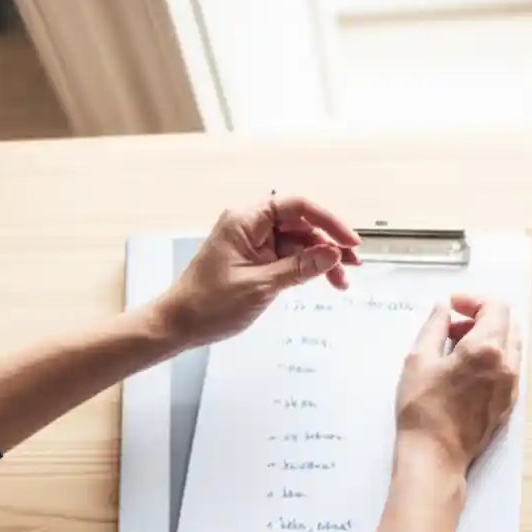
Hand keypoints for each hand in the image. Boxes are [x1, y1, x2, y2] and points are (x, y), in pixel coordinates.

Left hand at [157, 196, 360, 346]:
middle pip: (301, 225)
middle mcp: (250, 226)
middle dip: (328, 244)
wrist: (179, 325)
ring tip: (341, 281)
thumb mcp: (260, 286)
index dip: (327, 221)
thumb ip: (300, 268)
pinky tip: (324, 280)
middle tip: (352, 264)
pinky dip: (307, 269)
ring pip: (299, 243)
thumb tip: (332, 254)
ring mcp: (254, 244)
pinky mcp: (257, 261)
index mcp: (245, 220)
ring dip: (322, 260)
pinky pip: (290, 258)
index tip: (348, 241)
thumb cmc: (207, 303)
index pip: (296, 206)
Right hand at [394, 294, 520, 476]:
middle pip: (507, 324)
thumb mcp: (418, 359)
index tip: (452, 306)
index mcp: (487, 349)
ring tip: (456, 350)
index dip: (473, 300)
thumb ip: (434, 327)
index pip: (495, 307)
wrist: (435, 456)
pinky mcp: (508, 404)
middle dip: (481, 317)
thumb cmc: (422, 409)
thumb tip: (442, 309)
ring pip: (510, 347)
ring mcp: (511, 386)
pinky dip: (492, 359)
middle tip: (451, 327)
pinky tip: (466, 371)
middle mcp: (507, 365)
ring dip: (487, 338)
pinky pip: (508, 369)